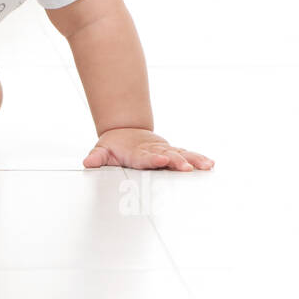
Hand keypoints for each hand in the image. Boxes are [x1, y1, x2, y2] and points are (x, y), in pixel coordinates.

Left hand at [83, 127, 213, 170]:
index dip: (154, 159)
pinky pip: (186, 154)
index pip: (146, 157)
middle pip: (167, 156)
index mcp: (137, 153)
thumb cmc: (114, 145)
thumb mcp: (102, 150)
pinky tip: (210, 163)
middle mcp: (153, 151)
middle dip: (178, 161)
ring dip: (193, 160)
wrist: (124, 131)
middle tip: (187, 168)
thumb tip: (88, 162)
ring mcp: (164, 150)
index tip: (162, 159)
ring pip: (181, 154)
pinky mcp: (171, 151)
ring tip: (207, 165)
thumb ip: (97, 157)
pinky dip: (197, 158)